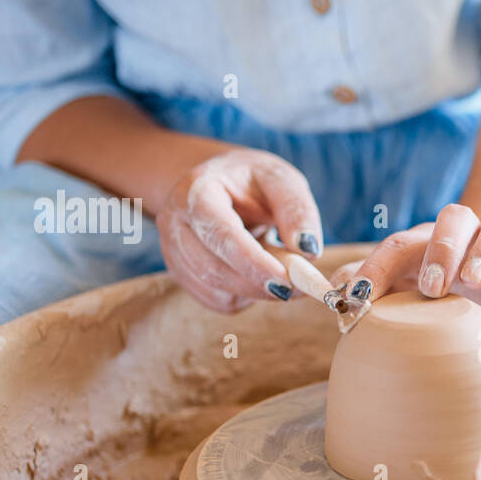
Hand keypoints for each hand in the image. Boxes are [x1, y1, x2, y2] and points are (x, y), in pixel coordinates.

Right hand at [157, 147, 323, 311]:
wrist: (218, 186)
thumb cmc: (251, 181)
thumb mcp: (279, 178)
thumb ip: (295, 208)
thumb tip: (307, 250)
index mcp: (195, 191)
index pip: (218, 233)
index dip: (252, 261)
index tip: (286, 280)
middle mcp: (175, 223)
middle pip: (212, 269)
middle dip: (258, 284)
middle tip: (300, 287)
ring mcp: (173, 252)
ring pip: (215, 290)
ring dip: (256, 290)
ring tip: (280, 267)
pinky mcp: (184, 275)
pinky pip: (218, 300)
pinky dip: (247, 295)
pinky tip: (259, 273)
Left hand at [330, 205, 480, 324]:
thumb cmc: (437, 298)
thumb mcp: (405, 294)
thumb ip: (374, 289)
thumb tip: (330, 291)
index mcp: (426, 244)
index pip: (400, 245)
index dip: (378, 267)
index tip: (360, 299)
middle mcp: (465, 239)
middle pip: (454, 219)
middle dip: (440, 248)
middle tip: (431, 287)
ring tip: (476, 281)